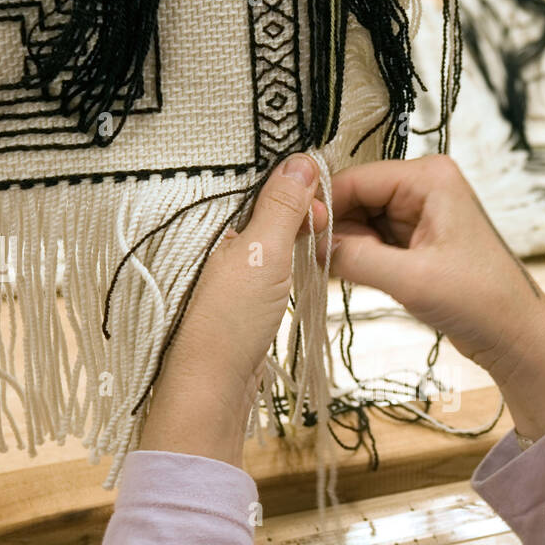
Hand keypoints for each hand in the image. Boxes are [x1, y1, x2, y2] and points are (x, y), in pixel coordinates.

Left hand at [139, 153, 325, 466]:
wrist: (215, 384)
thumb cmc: (231, 320)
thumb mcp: (262, 251)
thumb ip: (281, 207)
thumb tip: (299, 160)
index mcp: (224, 230)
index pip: (266, 193)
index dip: (299, 190)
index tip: (326, 200)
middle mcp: (226, 251)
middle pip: (271, 218)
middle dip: (304, 216)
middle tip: (329, 227)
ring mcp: (235, 281)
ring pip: (275, 246)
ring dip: (300, 242)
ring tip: (323, 245)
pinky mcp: (246, 307)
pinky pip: (274, 273)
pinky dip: (292, 269)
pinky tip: (304, 275)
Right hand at [321, 156, 544, 439]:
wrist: (513, 336)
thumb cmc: (481, 301)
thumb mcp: (411, 279)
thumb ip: (356, 258)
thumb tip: (311, 246)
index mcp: (429, 178)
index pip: (357, 178)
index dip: (324, 205)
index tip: (295, 234)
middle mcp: (423, 187)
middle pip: (355, 198)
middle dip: (333, 228)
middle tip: (309, 260)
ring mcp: (419, 214)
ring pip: (360, 222)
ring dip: (344, 248)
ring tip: (331, 273)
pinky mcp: (416, 242)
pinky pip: (372, 242)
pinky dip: (357, 259)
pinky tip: (347, 277)